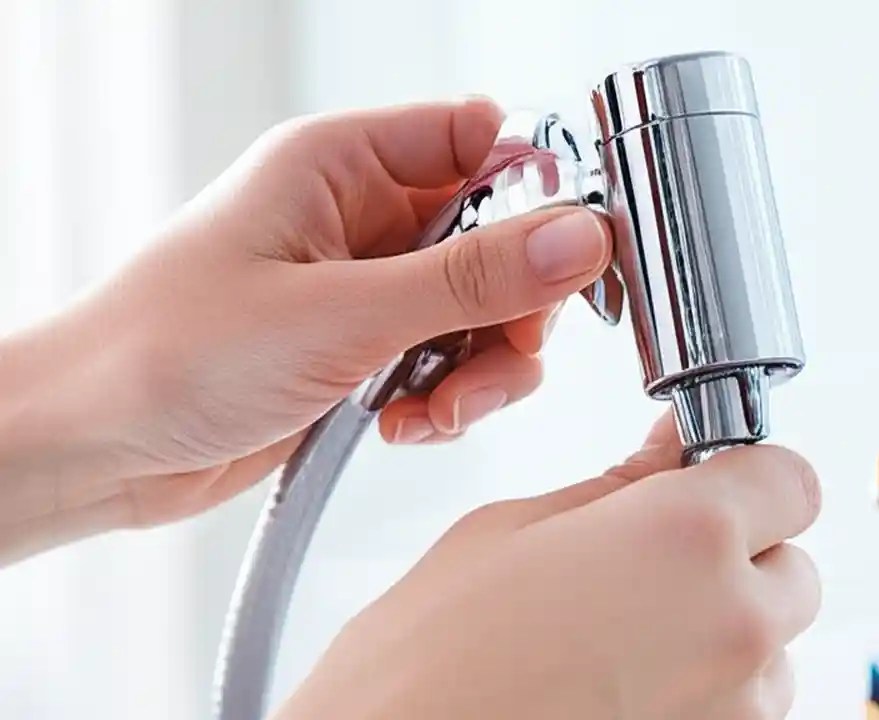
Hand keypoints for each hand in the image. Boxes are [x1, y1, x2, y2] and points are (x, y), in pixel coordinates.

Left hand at [0, 97, 610, 560]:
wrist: (92, 449)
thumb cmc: (167, 354)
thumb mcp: (342, 313)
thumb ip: (472, 278)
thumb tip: (577, 238)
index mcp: (340, 164)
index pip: (478, 139)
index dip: (536, 189)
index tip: (566, 252)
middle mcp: (357, 218)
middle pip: (495, 238)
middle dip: (509, 309)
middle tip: (495, 354)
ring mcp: (361, 288)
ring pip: (478, 311)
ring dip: (480, 368)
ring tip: (437, 408)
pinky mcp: (359, 351)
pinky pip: (445, 362)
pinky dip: (445, 399)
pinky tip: (406, 424)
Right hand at [278, 414, 822, 719]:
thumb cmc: (424, 666)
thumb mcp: (514, 530)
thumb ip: (622, 485)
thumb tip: (676, 451)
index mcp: (686, 537)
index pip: (790, 479)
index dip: (749, 476)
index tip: (712, 484)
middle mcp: (734, 626)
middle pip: (794, 567)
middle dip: (739, 557)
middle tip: (652, 565)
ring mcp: (734, 712)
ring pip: (774, 649)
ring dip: (726, 635)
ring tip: (623, 643)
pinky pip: (745, 712)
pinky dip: (708, 696)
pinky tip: (626, 690)